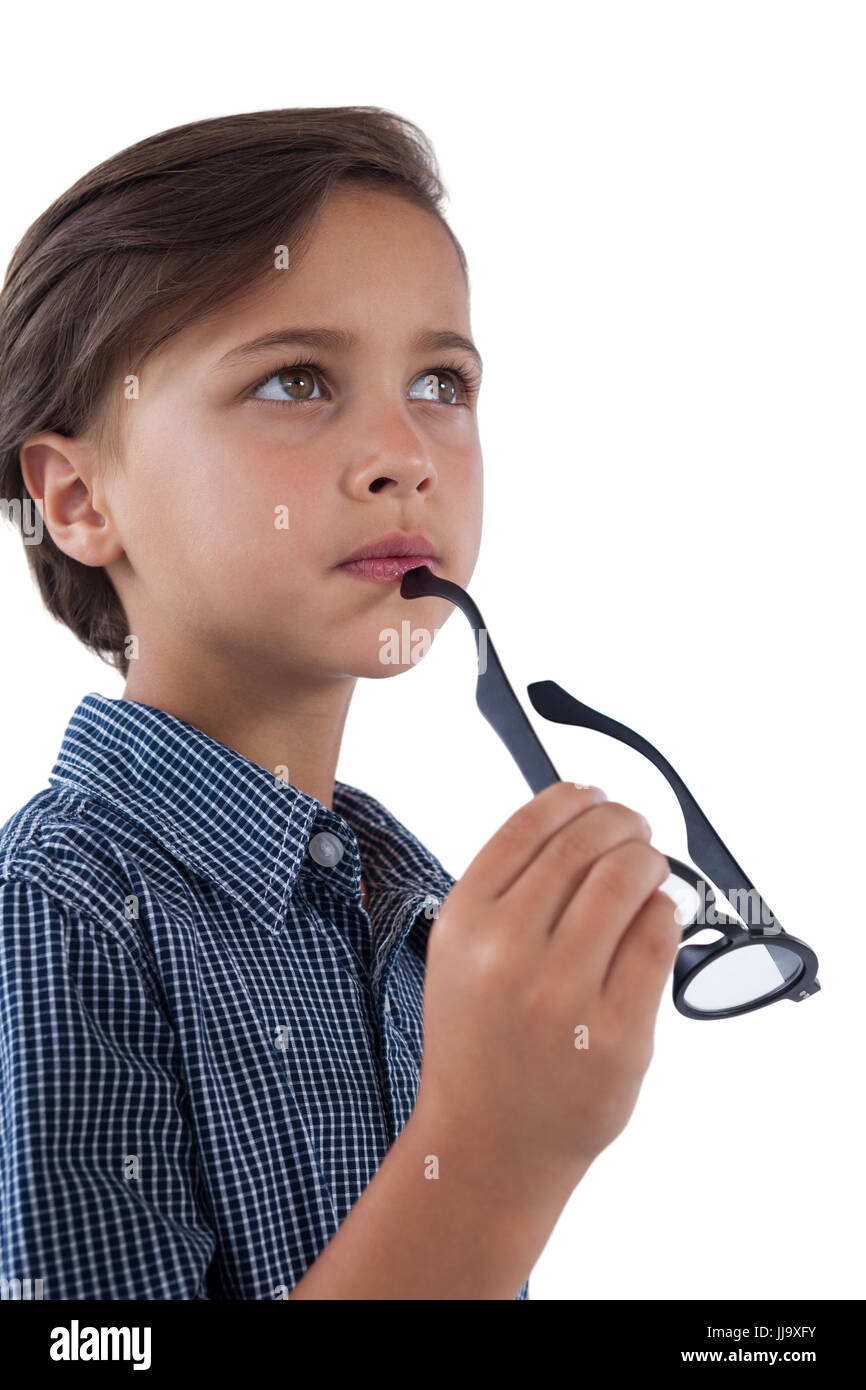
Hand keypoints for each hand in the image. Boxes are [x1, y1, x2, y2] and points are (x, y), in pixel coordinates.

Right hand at [414, 782, 679, 1188]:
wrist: (491, 1141)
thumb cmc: (480, 1041)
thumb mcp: (459, 954)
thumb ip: (505, 891)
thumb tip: (579, 823)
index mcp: (465, 922)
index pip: (529, 826)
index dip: (572, 798)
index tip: (593, 794)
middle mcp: (510, 951)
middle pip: (584, 844)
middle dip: (621, 822)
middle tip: (634, 828)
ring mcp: (566, 993)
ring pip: (628, 880)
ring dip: (648, 859)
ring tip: (649, 866)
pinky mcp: (619, 1032)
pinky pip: (658, 937)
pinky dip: (664, 911)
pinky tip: (657, 913)